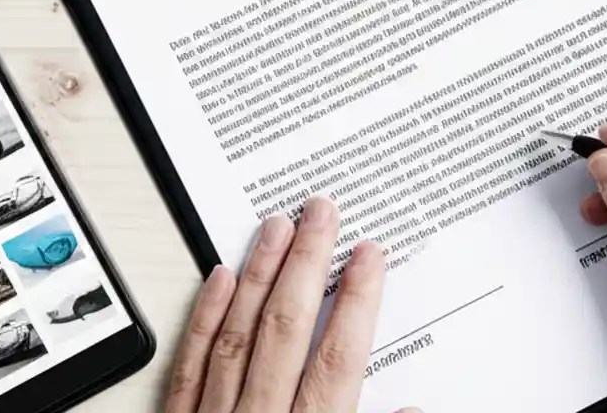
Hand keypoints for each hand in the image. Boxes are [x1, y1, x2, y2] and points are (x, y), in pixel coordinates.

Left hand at [164, 198, 404, 412]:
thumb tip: (414, 409)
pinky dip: (207, 319)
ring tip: (276, 227)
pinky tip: (220, 279)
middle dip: (307, 263)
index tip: (368, 256)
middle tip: (321, 214)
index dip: (358, 302)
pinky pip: (191, 365)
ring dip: (260, 274)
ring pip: (239, 335)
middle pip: (287, 329)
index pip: (339, 359)